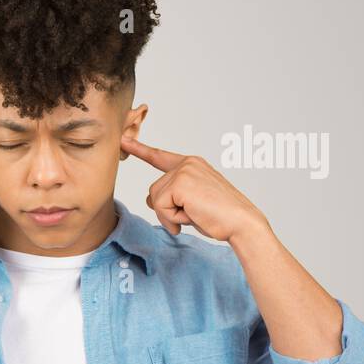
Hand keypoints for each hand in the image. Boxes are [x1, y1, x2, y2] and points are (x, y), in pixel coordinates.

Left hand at [120, 134, 268, 241]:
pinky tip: (192, 216)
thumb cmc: (219, 216)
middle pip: (154, 191)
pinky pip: (160, 206)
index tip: (123, 141)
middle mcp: (186, 163)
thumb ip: (171, 196)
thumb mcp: (190, 203)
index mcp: (191, 165)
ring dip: (171, 215)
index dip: (139, 149)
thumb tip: (149, 199)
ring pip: (155, 200)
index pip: (159, 157)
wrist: (240, 222)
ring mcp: (183, 171)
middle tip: (193, 214)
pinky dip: (172, 218)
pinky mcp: (180, 183)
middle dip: (167, 210)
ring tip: (195, 214)